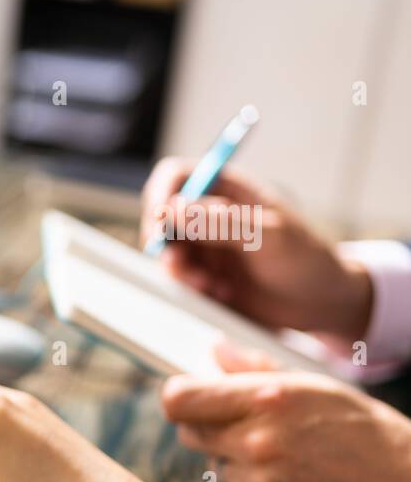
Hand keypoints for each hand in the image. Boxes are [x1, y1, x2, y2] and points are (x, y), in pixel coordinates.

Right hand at [140, 157, 371, 339]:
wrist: (322, 304)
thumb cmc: (306, 260)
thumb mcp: (267, 235)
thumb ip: (219, 222)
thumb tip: (170, 210)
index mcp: (228, 191)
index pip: (177, 177)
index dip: (161, 195)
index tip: (159, 224)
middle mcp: (210, 216)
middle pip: (161, 218)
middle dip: (165, 244)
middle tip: (179, 265)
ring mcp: (205, 248)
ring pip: (166, 253)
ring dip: (181, 272)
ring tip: (212, 287)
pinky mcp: (203, 277)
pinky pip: (178, 281)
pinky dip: (190, 290)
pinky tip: (222, 295)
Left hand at [162, 342, 410, 481]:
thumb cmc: (366, 435)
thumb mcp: (316, 388)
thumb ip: (255, 370)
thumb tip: (213, 351)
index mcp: (267, 400)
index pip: (179, 400)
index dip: (183, 399)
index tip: (194, 401)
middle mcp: (257, 443)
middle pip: (190, 434)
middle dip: (210, 429)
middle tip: (247, 431)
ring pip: (216, 470)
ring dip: (236, 465)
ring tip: (286, 464)